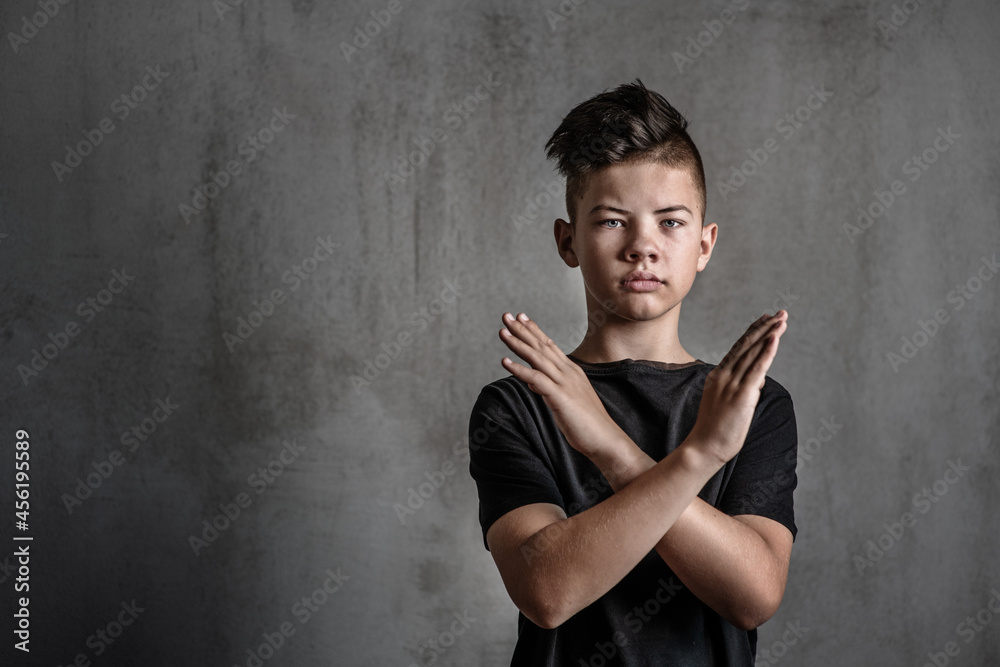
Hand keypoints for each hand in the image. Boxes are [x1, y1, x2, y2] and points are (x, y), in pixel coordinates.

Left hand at [498, 312, 633, 468]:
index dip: (534, 331)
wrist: (605, 439)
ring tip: (502, 332)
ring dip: (518, 344)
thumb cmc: (587, 423)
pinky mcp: (560, 397)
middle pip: (541, 346)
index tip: (521, 318)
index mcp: (571, 371)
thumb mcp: (565, 400)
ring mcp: (564, 383)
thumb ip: (549, 388)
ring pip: (537, 358)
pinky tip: (504, 362)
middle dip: (522, 330)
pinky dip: (519, 369)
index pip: (550, 345)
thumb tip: (533, 381)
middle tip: (506, 316)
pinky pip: (536, 379)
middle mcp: (568, 372)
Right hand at [687, 310, 788, 466]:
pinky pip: (757, 368)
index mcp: (718, 376)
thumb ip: (742, 388)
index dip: (753, 332)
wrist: (703, 448)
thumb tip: (758, 379)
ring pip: (753, 352)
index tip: (765, 319)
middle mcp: (723, 375)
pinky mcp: (741, 395)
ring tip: (782, 319)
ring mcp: (731, 384)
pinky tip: (775, 338)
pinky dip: (767, 351)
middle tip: (780, 313)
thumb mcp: (726, 403)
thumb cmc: (714, 431)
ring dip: (769, 334)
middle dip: (765, 327)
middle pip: (747, 345)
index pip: (738, 348)